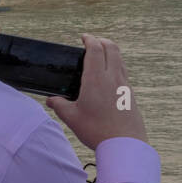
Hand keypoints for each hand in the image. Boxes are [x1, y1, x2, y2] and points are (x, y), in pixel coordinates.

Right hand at [46, 33, 147, 150]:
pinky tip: (110, 78)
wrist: (124, 145)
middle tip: (93, 42)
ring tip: (102, 56)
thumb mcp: (72, 119)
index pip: (95, 49)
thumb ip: (60, 106)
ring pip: (120, 59)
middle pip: (111, 48)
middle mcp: (112, 77)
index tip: (84, 37)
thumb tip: (50, 101)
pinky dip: (117, 66)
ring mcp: (124, 85)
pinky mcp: (131, 95)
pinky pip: (124, 72)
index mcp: (96, 79)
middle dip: (102, 41)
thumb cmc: (97, 131)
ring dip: (111, 51)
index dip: (89, 39)